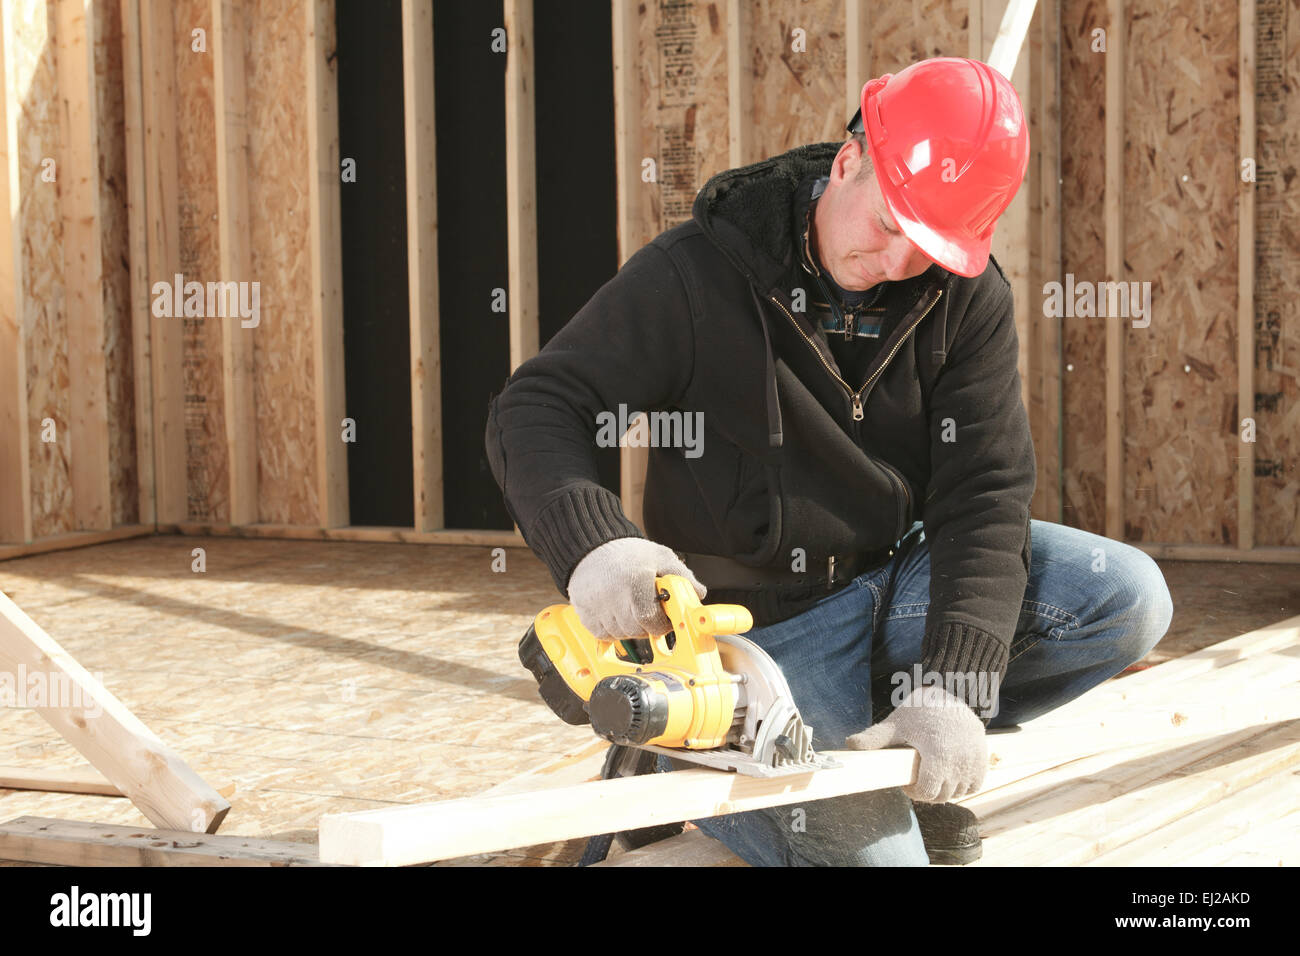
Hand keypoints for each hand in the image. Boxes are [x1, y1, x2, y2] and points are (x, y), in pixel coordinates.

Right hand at [567, 538, 706, 639]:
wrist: (592, 548)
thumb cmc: (628, 554)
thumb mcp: (660, 556)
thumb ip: (682, 575)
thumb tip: (698, 594)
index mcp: (635, 581)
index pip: (650, 619)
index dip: (661, 624)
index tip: (664, 619)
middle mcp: (613, 595)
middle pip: (635, 630)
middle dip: (647, 626)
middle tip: (648, 612)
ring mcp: (596, 605)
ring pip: (620, 634)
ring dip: (630, 628)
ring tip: (631, 608)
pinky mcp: (584, 612)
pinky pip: (603, 634)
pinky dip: (612, 629)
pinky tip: (616, 613)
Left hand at [845, 685, 986, 802]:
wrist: (954, 692)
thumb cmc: (921, 709)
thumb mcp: (897, 723)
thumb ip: (874, 737)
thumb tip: (849, 744)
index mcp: (938, 755)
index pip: (927, 791)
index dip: (914, 792)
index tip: (907, 783)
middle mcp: (960, 761)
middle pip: (943, 795)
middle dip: (928, 793)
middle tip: (917, 780)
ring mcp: (974, 761)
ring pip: (959, 792)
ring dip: (946, 791)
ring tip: (932, 776)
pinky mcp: (983, 758)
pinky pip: (974, 785)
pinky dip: (963, 786)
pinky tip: (949, 776)